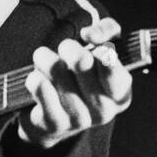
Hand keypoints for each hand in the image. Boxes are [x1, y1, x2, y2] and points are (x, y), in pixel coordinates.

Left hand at [19, 17, 132, 149]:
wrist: (55, 113)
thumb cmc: (83, 74)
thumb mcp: (101, 48)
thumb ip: (106, 31)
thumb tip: (91, 35)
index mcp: (120, 93)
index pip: (117, 77)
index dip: (106, 60)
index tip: (97, 49)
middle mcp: (104, 111)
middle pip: (86, 72)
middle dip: (72, 53)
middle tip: (65, 47)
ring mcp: (79, 120)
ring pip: (61, 81)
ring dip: (48, 62)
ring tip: (43, 57)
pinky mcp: (55, 125)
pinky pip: (44, 97)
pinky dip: (38, 82)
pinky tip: (36, 76)